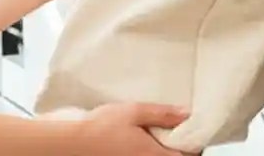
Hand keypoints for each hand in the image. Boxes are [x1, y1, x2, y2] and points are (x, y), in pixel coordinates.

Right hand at [75, 103, 192, 155]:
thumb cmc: (99, 128)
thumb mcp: (133, 112)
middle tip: (176, 130)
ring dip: (162, 148)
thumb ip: (162, 114)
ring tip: (159, 133)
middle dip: (178, 147)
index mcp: (154, 155)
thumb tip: (186, 113)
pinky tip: (142, 139)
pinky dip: (148, 149)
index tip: (192, 131)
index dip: (193, 145)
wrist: (70, 141)